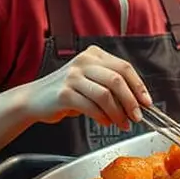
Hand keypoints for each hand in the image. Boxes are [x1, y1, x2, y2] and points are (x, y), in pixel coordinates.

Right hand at [24, 45, 151, 127]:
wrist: (34, 99)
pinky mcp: (64, 93)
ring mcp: (73, 76)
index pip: (124, 67)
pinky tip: (106, 122)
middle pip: (118, 80)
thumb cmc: (66, 92)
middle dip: (131, 101)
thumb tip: (137, 102)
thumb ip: (111, 85)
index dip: (138, 86)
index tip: (146, 102)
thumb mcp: (90, 80)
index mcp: (94, 55)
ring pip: (106, 95)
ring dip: (118, 113)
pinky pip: (91, 107)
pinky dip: (102, 117)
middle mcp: (84, 62)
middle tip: (136, 116)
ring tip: (122, 123)